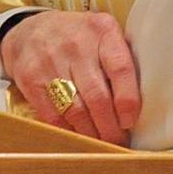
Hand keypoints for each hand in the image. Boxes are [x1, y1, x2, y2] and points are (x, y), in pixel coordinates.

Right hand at [0, 11, 139, 144]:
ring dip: (91, 134)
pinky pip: (54, 115)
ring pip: (76, 110)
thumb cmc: (78, 39)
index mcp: (102, 30)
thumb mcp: (102, 35)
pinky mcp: (31, 79)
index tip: (130, 122)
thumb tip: (144, 105)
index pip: (121, 69)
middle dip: (110, 128)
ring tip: (101, 143)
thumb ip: (121, 60)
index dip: (128, 101)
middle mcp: (76, 44)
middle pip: (98, 97)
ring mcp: (51, 61)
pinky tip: (78, 136)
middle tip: (118, 143)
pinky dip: (69, 131)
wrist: (29, 32)